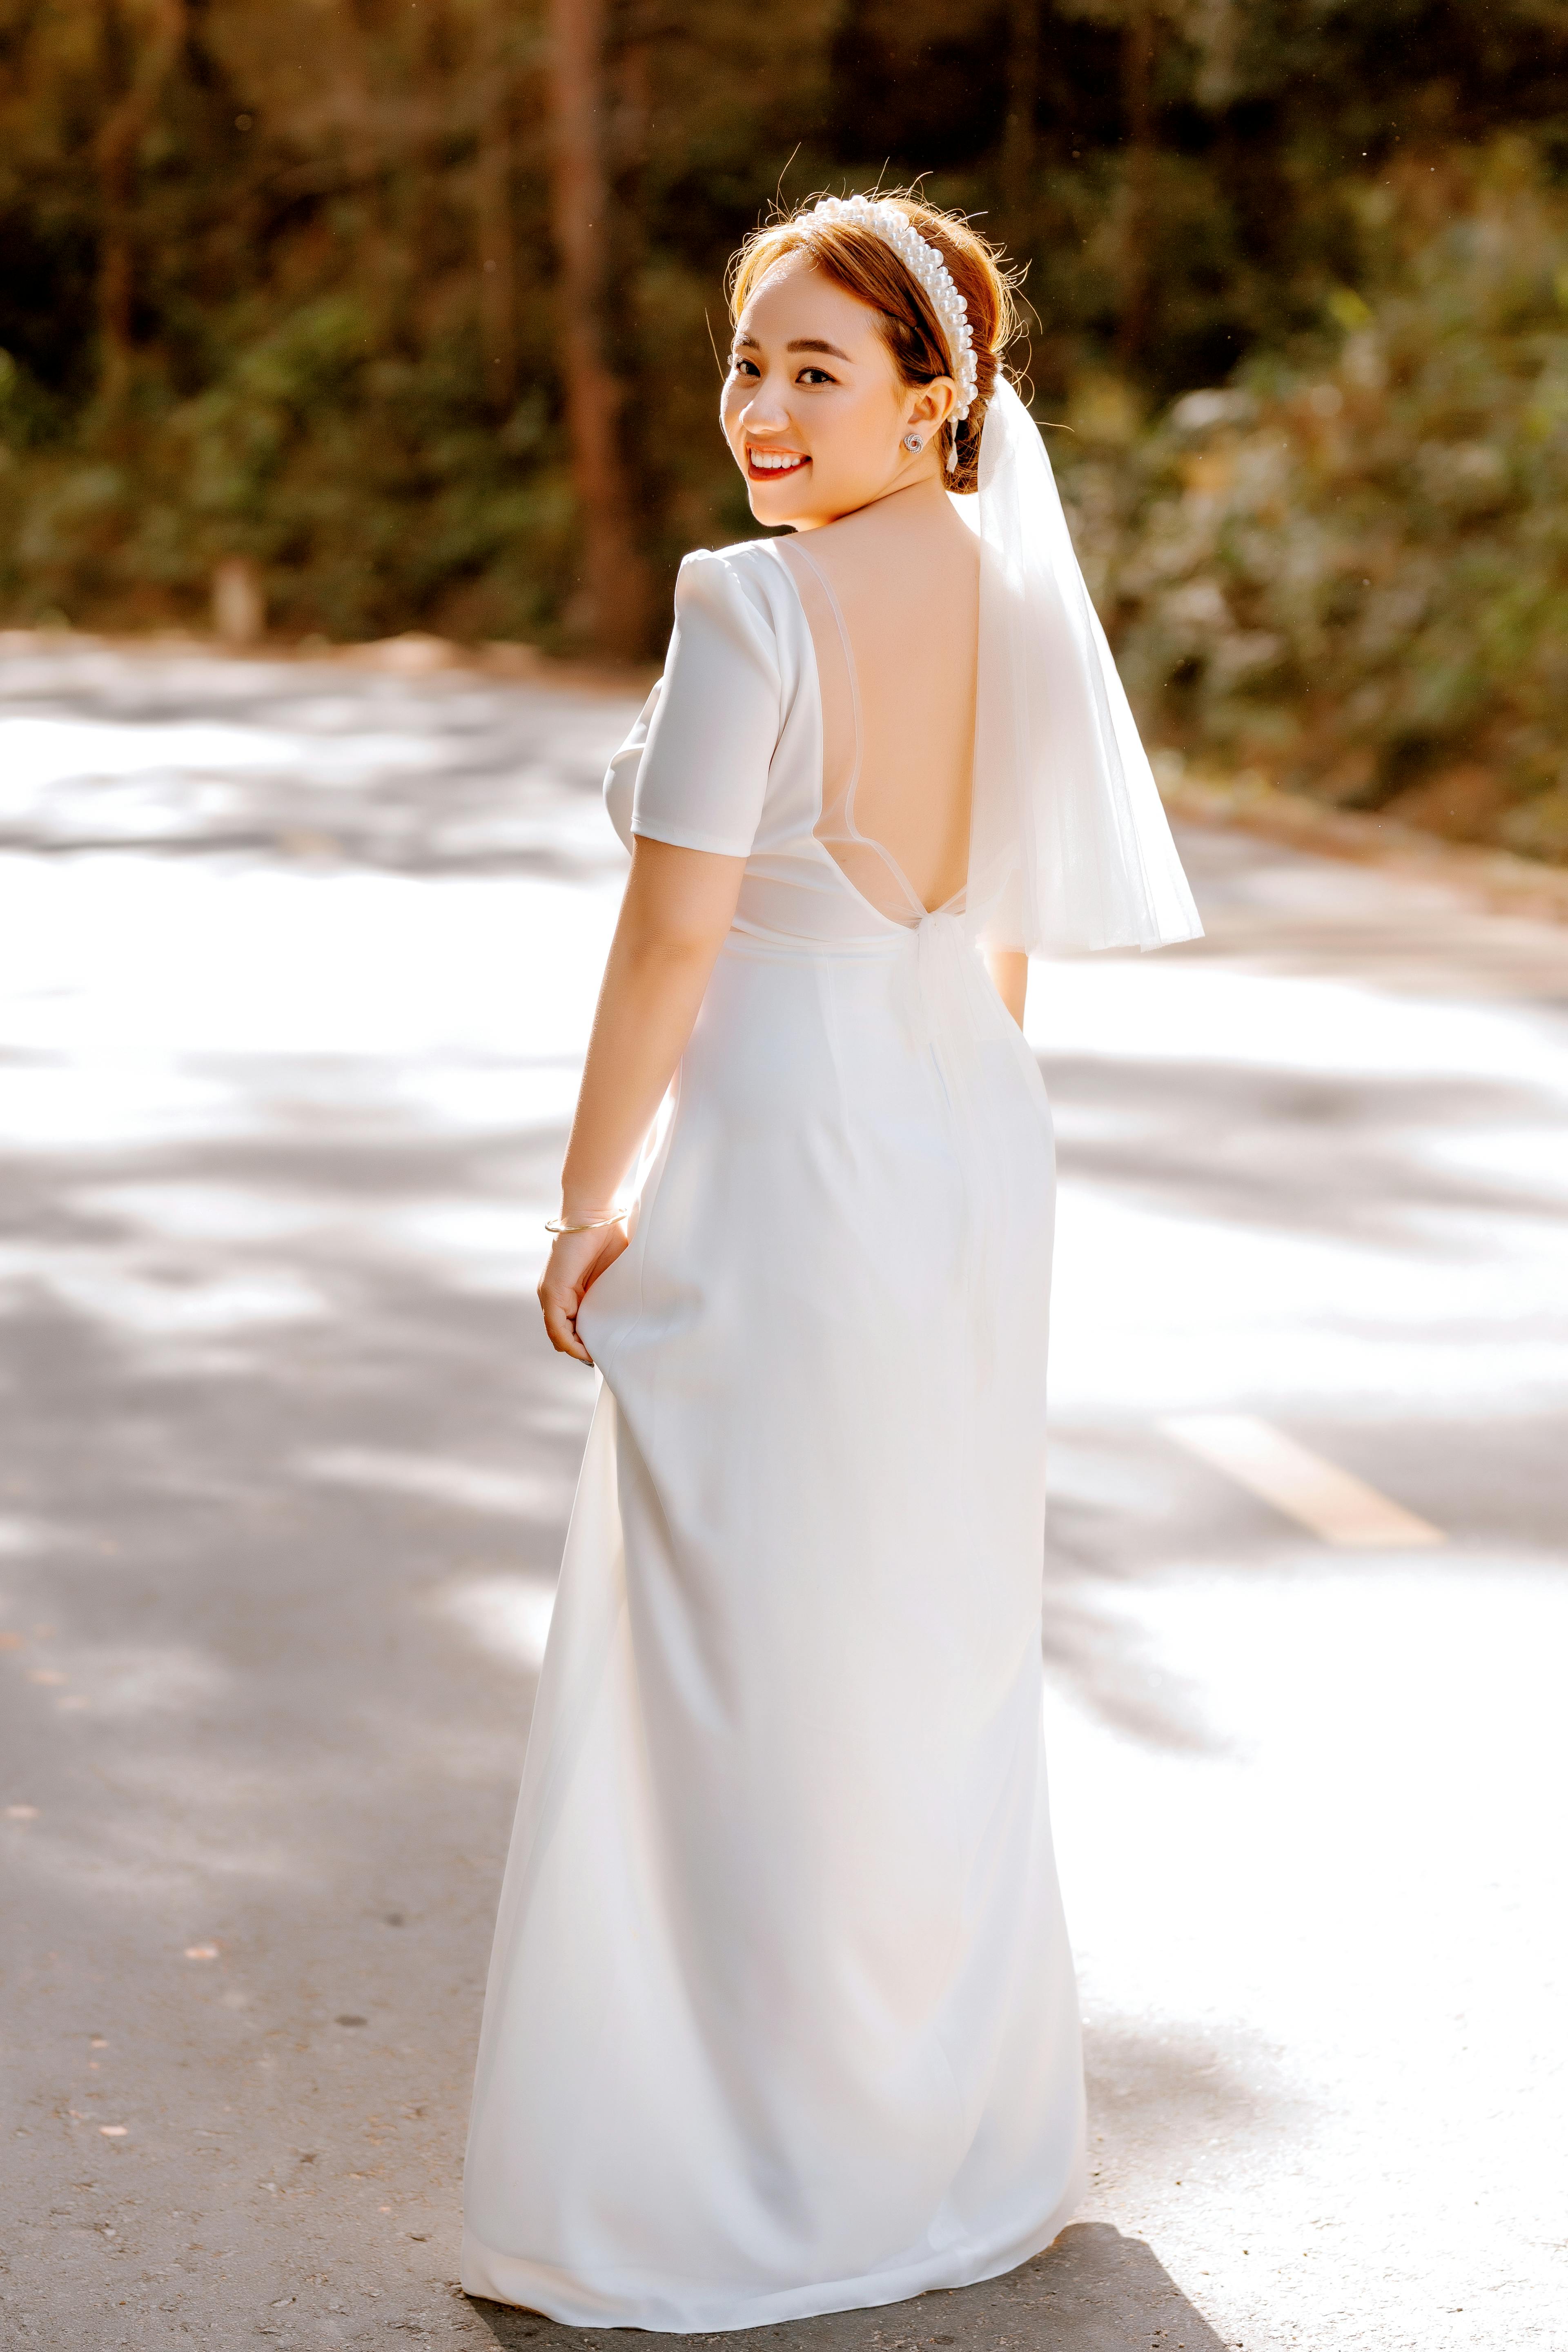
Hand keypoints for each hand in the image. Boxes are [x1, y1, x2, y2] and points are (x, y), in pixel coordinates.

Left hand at [537, 1220, 629, 1364]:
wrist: (595, 1214)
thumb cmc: (609, 1237)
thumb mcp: (615, 1274)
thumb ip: (615, 1293)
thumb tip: (636, 1314)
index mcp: (573, 1292)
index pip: (575, 1327)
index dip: (590, 1342)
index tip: (609, 1351)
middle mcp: (558, 1297)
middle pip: (567, 1335)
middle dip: (585, 1349)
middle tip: (605, 1359)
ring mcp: (552, 1295)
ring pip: (560, 1335)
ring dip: (578, 1349)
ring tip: (597, 1358)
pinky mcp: (553, 1292)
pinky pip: (556, 1327)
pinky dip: (570, 1343)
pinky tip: (584, 1351)